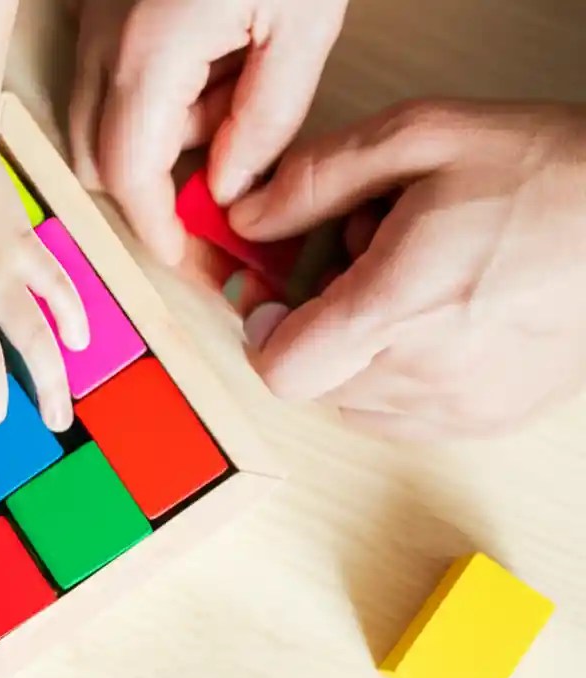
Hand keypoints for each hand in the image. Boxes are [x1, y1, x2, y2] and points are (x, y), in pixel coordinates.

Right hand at [69, 0, 346, 266]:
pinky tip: (212, 61)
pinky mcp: (98, 3)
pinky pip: (108, 75)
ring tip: (235, 94)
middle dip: (150, 189)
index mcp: (150, 52)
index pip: (129, 173)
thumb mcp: (304, 20)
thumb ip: (268, 113)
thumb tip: (228, 189)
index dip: (153, 226)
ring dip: (158, 135)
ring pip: (102, 118)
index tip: (185, 258)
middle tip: (213, 206)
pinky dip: (151, 95)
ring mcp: (93, 19)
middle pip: (96, 157)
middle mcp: (102, 41)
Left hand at [230, 100, 585, 437]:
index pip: (281, 368)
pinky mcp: (493, 419)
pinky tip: (435, 314)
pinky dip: (396, 374)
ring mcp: (464, 407)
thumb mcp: (419, 138)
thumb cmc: (547, 173)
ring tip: (407, 282)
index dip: (263, 330)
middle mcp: (427, 375)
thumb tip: (249, 217)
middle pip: (314, 383)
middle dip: (314, 325)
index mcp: (398, 309)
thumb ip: (316, 180)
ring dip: (355, 350)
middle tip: (358, 261)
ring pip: (355, 403)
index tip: (274, 293)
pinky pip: (404, 416)